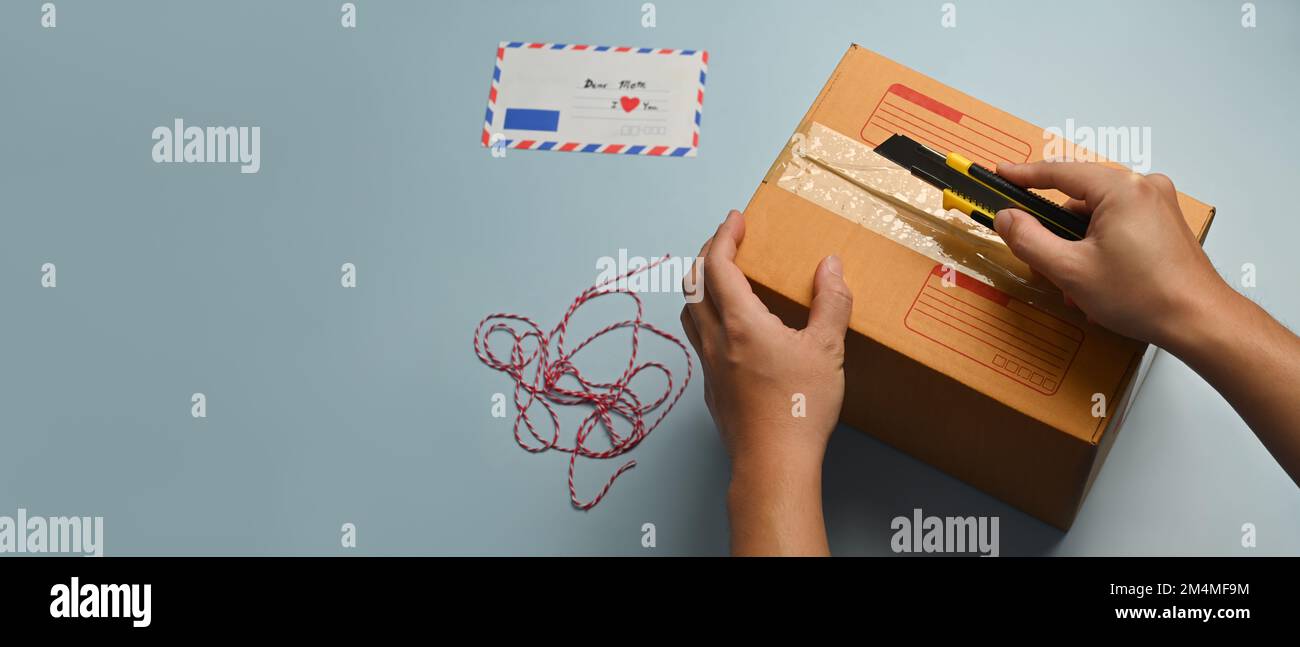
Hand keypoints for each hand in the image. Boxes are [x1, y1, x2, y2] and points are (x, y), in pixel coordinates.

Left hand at [680, 210, 853, 554]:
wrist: (773, 465)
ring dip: (702, 286)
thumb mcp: (828, 350)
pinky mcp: (712, 388)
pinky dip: (708, 317)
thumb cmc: (799, 410)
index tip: (736, 218)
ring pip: (690, 313)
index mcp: (740, 323)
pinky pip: (699, 340)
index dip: (724, 236)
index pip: (719, 266)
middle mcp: (715, 340)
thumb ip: (831, 302)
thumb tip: (831, 266)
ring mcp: (708, 366)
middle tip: (729, 241)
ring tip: (725, 278)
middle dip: (709, 254)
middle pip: (694, 284)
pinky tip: (731, 328)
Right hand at [995, 162, 1299, 485]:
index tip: (1001, 174)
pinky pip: (1118, 226)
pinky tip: (1096, 282)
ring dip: (1077, 247)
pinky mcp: (1165, 224)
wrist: (1198, 320)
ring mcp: (1158, 205)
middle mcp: (1143, 188)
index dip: (1024, 175)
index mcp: (1120, 188)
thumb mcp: (1070, 270)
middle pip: (1078, 198)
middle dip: (1055, 232)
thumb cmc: (1142, 295)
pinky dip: (1099, 248)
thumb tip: (1006, 218)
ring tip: (1074, 286)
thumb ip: (1030, 240)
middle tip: (1038, 258)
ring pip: (1097, 217)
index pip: (1059, 173)